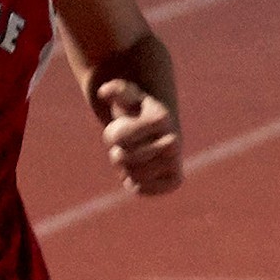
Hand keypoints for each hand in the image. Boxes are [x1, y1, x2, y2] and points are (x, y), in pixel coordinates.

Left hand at [97, 79, 181, 195]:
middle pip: (123, 158)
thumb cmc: (135, 111)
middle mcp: (174, 140)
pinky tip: (138, 171)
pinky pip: (140, 189)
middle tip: (124, 146)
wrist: (157, 130)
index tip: (119, 129)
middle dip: (116, 152)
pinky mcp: (175, 181)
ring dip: (124, 168)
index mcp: (161, 118)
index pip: (118, 137)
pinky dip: (133, 182)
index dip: (111, 135)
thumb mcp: (126, 95)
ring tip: (131, 158)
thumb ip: (115, 90)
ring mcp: (176, 161)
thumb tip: (103, 92)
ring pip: (132, 175)